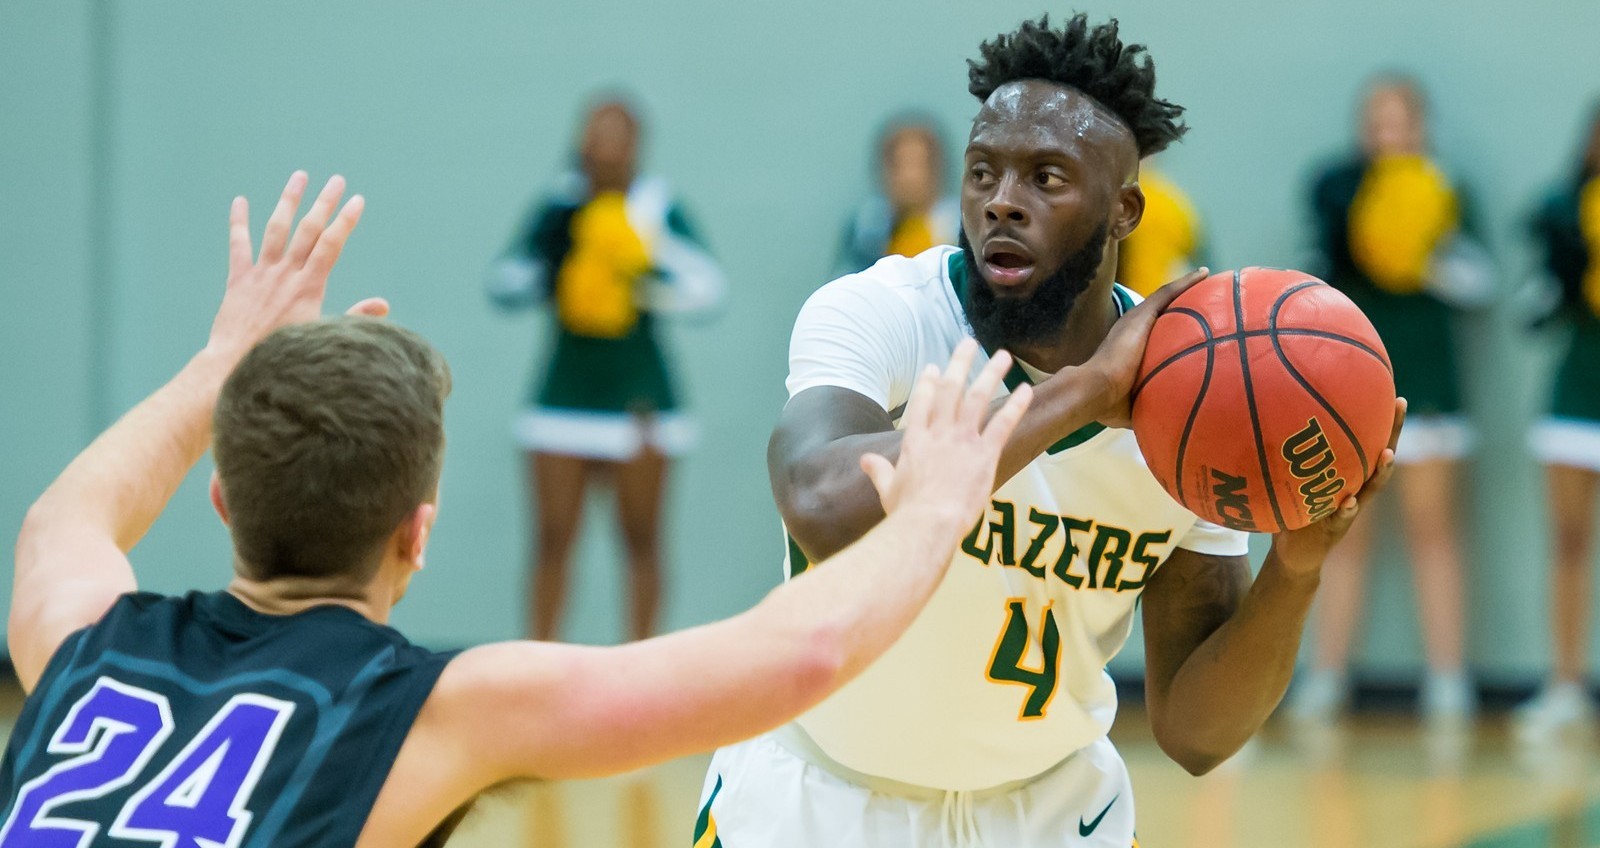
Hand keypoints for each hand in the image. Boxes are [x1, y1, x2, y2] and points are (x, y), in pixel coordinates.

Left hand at [206, 171, 365, 360]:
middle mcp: (286, 274)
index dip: (345, 220)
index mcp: (309, 286)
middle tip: (336, 180)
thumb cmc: (285, 356)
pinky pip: (239, 245)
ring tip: (299, 177)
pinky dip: (239, 223)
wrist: (237, 363)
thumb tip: (382, 305)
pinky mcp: (239, 280)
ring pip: (276, 229)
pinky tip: (240, 201)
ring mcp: (262, 274)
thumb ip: (354, 318)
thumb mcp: (325, 337)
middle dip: (324, 203)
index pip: (332, 244)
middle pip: (308, 230)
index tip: (357, 200)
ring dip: (289, 201)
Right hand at [859, 339, 1032, 525]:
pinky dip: (1015, 406)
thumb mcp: (887, 488)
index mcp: (915, 440)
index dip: (929, 382)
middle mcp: (939, 432)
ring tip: (1003, 356)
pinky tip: (1025, 390)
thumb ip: (878, 470)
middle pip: (950, 390)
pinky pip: (1003, 424)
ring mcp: (963, 440)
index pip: (922, 402)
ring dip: (990, 374)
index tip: (935, 367)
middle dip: (960, 364)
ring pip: (978, 398)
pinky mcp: (985, 454)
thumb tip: (864, 461)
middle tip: (969, 343)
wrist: (928, 522)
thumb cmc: (906, 510)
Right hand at [1083, 267, 1209, 426]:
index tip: (1185, 330)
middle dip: (1180, 304)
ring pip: (1165, 297)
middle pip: (1160, 311)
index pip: (1152, 337)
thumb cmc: (1109, 403)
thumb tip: (1165, 428)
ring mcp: (1135, 321)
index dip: (1168, 332)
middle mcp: (1130, 329)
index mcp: (1127, 350)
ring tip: (1207, 277)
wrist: (1095, 390)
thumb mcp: (1133, 406)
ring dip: (1185, 287)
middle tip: (1202, 300)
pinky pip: (1168, 293)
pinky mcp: (1141, 315)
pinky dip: (1186, 282)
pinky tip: (1204, 273)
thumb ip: (1149, 408)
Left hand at [1270, 397, 1407, 573]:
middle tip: (1400, 404)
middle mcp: (1356, 490)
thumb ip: (1292, 459)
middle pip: (1379, 458)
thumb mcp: (1296, 481)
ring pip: (1370, 489)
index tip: (1393, 393)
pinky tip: (1350, 501)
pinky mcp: (1333, 530)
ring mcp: (1349, 510)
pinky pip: (1341, 519)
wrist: (1295, 555)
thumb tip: (1275, 420)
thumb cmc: (1296, 512)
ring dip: (1381, 472)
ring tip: (1388, 453)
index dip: (1383, 421)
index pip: (1369, 444)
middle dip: (1392, 432)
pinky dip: (1347, 510)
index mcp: (1349, 477)